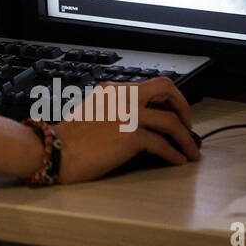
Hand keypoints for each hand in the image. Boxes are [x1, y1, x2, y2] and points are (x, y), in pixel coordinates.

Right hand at [53, 77, 199, 183]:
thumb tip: (139, 123)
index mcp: (112, 90)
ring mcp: (127, 115)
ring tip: (191, 151)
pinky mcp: (130, 136)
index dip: (168, 98)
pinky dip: (175, 154)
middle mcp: (122, 97)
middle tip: (188, 125)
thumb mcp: (92, 113)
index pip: (150, 84)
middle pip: (166, 90)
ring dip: (186, 138)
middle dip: (184, 108)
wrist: (54, 151)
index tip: (174, 112)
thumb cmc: (69, 139)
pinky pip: (162, 144)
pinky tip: (177, 160)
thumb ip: (113, 110)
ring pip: (170, 121)